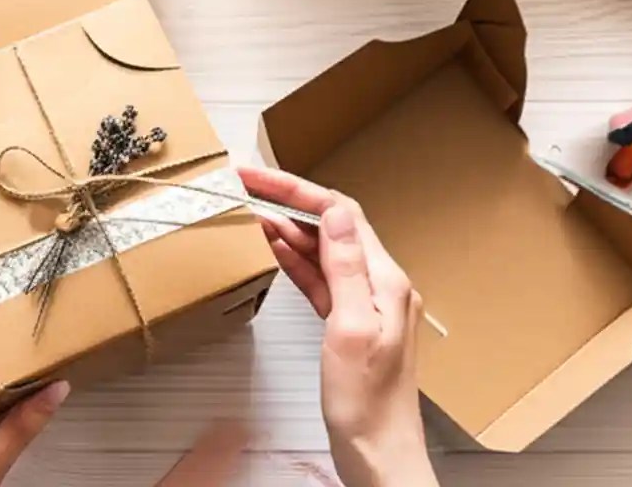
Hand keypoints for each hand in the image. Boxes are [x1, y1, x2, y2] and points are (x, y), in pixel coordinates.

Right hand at [239, 167, 437, 486]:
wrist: (378, 453)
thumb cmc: (368, 405)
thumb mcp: (351, 328)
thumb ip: (346, 267)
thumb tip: (336, 213)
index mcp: (385, 280)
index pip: (340, 213)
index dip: (296, 189)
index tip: (258, 177)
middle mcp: (380, 284)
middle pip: (331, 225)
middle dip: (288, 200)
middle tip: (245, 185)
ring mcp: (366, 302)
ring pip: (323, 250)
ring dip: (287, 227)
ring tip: (249, 210)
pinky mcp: (350, 322)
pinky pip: (321, 277)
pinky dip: (296, 259)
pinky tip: (274, 248)